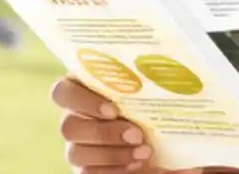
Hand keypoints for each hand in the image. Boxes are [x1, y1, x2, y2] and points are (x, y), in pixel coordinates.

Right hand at [53, 77, 238, 173]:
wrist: (173, 134)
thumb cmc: (161, 101)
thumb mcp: (160, 88)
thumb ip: (157, 79)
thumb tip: (176, 74)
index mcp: (85, 88)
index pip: (62, 92)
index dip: (82, 100)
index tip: (114, 107)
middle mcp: (76, 116)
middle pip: (68, 126)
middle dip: (103, 132)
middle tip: (137, 133)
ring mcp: (79, 145)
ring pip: (76, 153)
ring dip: (111, 155)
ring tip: (144, 152)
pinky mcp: (88, 168)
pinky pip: (89, 173)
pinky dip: (114, 171)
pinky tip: (140, 167)